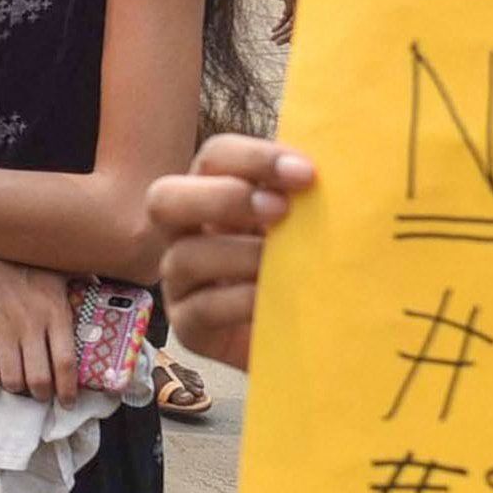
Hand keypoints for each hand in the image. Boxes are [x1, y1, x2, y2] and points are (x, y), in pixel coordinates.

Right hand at [0, 243, 82, 401]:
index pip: (66, 362)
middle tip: (43, 395)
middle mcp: (31, 326)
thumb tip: (107, 292)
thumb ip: (83, 282)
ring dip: (17, 389)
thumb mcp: (61, 267)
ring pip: (13, 378)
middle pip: (39, 378)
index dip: (69, 389)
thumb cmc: (23, 255)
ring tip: (20, 387)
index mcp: (55, 312)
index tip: (69, 401)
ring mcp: (4, 330)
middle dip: (42, 395)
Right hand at [146, 133, 311, 370]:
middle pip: (165, 197)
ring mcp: (181, 282)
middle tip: (280, 211)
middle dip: (222, 199)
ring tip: (283, 264)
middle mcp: (187, 231)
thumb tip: (327, 169)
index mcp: (216, 192)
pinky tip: (272, 298)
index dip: (254, 158)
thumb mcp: (313, 223)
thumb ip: (308, 195)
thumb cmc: (314, 267)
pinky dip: (239, 300)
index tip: (305, 174)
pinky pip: (201, 309)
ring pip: (183, 257)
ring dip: (238, 254)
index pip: (216, 158)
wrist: (321, 333)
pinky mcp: (189, 327)